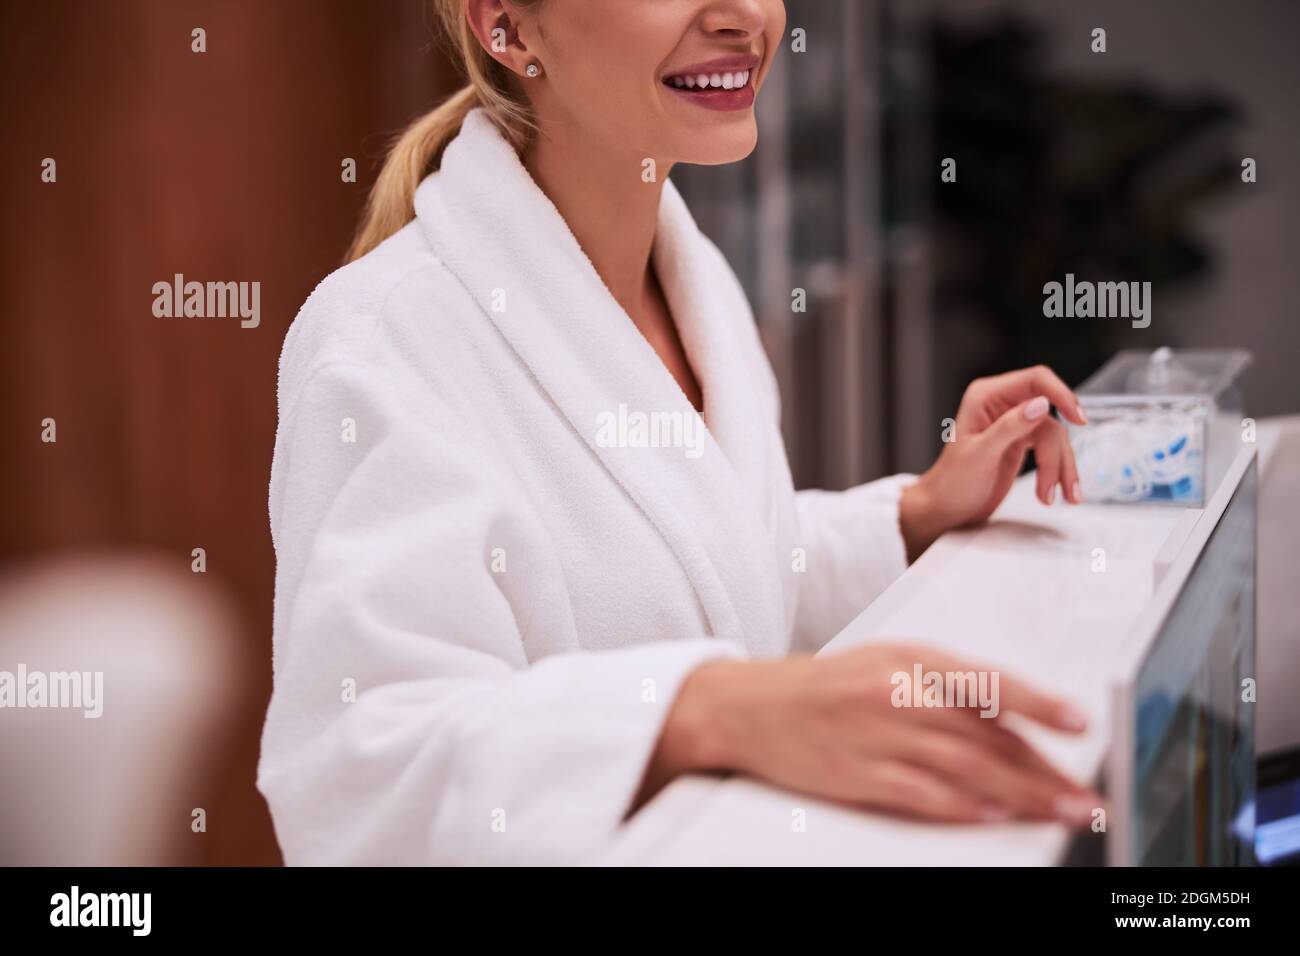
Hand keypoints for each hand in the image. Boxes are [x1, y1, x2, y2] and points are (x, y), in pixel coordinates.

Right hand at [642, 645, 1101, 825]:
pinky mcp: (856, 773)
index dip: (1039, 703)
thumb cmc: (826, 686)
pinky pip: (919, 793)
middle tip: (1082, 793)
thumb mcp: (887, 663)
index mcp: (910, 658)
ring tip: (1057, 810)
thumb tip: (1012, 719)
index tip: (1080, 722)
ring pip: (964, 766)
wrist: (750, 705)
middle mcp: (897, 692)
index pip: (988, 681)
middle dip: (1043, 769)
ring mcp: (876, 734)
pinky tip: (989, 816)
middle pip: (985, 735)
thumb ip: (946, 686)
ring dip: (1018, 794)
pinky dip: (959, 806)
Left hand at [900, 365, 1087, 559]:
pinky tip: (1053, 493)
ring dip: (1058, 468)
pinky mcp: (1022, 441)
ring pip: (1054, 435)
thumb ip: (1009, 427)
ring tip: (1051, 497)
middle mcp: (1002, 404)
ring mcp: (1014, 422)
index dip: (1061, 394)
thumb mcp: (981, 454)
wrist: (947, 508)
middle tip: (1064, 481)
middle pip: (1050, 413)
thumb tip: (1040, 404)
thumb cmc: (953, 482)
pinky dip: (1056, 471)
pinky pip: (1051, 449)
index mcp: (986, 396)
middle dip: (1058, 450)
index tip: (1078, 418)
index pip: (1035, 380)